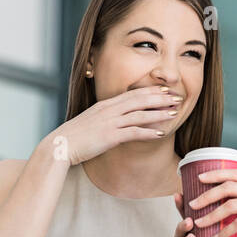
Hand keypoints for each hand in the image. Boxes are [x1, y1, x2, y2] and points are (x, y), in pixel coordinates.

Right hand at [44, 85, 182, 165]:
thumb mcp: (92, 122)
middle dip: (160, 98)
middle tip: (177, 97)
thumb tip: (118, 121)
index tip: (164, 90)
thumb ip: (106, 119)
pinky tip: (161, 133)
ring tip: (174, 113)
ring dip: (158, 113)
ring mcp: (109, 122)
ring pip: (140, 114)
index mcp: (105, 105)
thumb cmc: (75, 137)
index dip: (150, 91)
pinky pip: (133, 132)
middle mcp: (109, 110)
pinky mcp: (109, 136)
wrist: (59, 146)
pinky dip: (148, 132)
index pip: (132, 94)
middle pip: (139, 100)